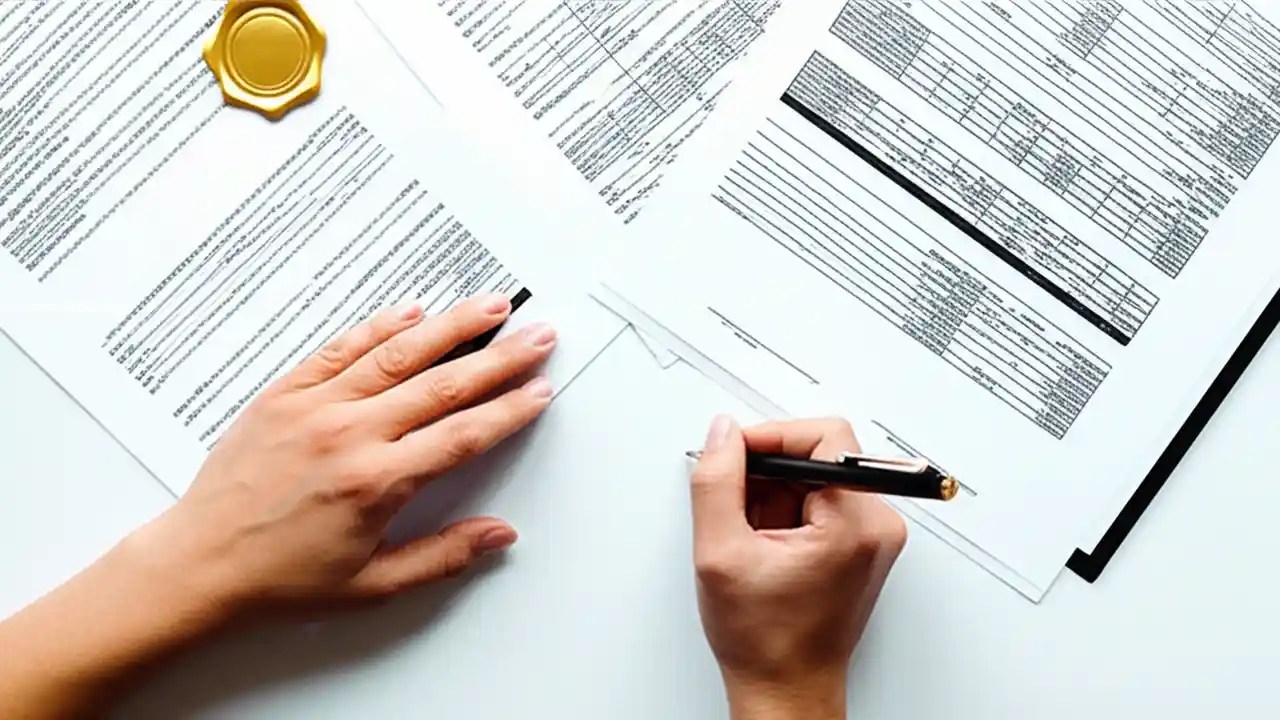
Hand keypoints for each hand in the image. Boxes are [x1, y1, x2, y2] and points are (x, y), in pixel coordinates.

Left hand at [126, 292, 557, 621]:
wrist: (198, 564)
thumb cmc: (279, 579)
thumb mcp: (371, 585)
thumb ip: (443, 556)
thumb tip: (498, 535)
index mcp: (376, 483)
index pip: (462, 435)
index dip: (509, 410)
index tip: (539, 391)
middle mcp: (349, 435)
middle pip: (443, 384)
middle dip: (500, 358)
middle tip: (537, 336)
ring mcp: (314, 407)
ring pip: (397, 353)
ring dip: (450, 327)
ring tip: (489, 307)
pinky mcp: (283, 394)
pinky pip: (340, 348)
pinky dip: (378, 326)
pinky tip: (410, 311)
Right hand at [690, 416, 907, 719]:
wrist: (786, 689)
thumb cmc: (766, 642)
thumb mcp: (720, 554)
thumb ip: (716, 482)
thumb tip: (722, 435)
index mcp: (855, 525)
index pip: (827, 437)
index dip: (774, 435)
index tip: (739, 452)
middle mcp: (876, 527)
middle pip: (821, 456)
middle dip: (769, 472)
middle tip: (737, 506)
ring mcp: (872, 538)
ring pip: (816, 478)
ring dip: (775, 494)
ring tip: (750, 536)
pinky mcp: (861, 547)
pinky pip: (821, 502)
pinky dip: (786, 512)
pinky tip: (764, 544)